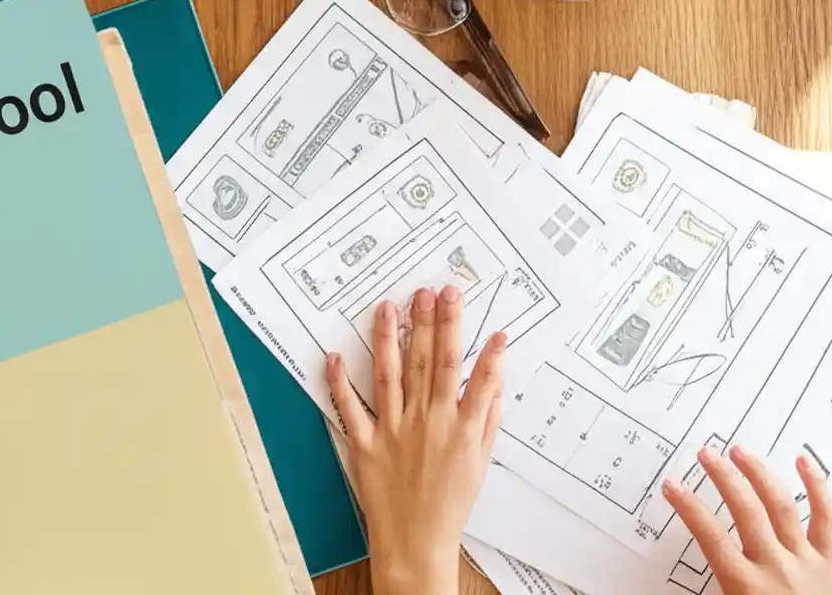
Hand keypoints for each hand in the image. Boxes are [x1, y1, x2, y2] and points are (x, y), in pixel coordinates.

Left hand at [325, 286, 506, 594]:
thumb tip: (495, 377)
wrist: (417, 543)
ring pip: (392, 373)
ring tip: (393, 305)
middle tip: (436, 289)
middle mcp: (427, 422)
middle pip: (434, 363)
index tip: (488, 319)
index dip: (481, 345)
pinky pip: (349, 408)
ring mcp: (394, 430)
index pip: (473, 375)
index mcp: (459, 427)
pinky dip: (340, 382)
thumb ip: (489, 417)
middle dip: (437, 322)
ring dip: (392, 336)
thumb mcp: (481, 460)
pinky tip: (336, 354)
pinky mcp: (365, 443)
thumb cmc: (451, 503)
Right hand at [662, 445, 831, 594]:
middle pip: (745, 510)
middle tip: (706, 455)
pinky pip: (826, 517)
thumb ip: (713, 587)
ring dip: (758, 474)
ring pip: (780, 506)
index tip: (672, 485)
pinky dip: (817, 486)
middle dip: (723, 477)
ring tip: (740, 451)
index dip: (688, 506)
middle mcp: (774, 567)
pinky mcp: (830, 560)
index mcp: (744, 585)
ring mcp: (804, 560)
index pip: (709, 535)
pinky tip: (803, 461)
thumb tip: (672, 586)